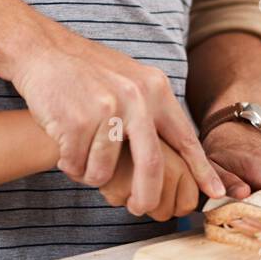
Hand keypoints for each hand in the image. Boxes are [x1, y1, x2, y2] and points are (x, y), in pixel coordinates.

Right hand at [11, 23, 225, 215]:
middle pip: (152, 165)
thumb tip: (178, 152)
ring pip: (104, 171)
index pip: (184, 137)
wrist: (44, 51)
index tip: (217, 193)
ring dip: (90, 174)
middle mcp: (135, 98)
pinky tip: (63, 143)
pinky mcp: (77, 121)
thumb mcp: (131, 80)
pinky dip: (69, 165)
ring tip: (79, 155)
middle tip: (140, 208)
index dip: (202, 169)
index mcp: (154, 89)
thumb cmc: (87, 72)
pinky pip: (77, 165)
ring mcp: (106, 109)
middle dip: (147, 195)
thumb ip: (151, 110)